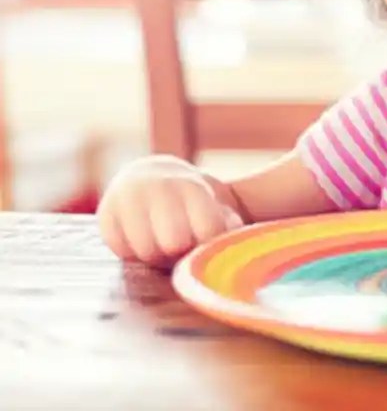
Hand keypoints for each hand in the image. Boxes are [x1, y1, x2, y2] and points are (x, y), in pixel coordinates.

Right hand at [97, 156, 243, 266]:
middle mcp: (158, 189)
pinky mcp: (105, 214)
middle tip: (181, 248)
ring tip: (162, 244)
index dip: (208, 246)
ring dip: (156, 257)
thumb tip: (234, 228)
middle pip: (173, 243)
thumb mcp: (214, 203)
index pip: (207, 230)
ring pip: (146, 251)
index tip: (206, 243)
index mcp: (191, 187)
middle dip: (181, 253)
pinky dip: (132, 253)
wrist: (147, 177)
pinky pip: (121, 251)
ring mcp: (128, 200)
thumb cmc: (190, 200)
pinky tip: (140, 240)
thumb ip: (228, 220)